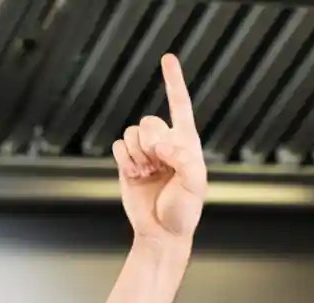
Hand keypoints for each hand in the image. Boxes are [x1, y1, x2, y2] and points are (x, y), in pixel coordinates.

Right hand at [112, 53, 207, 250]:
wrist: (161, 233)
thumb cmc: (184, 211)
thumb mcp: (195, 186)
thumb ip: (184, 160)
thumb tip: (163, 146)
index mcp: (186, 142)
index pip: (180, 105)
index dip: (174, 81)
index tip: (167, 58)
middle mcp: (165, 142)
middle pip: (149, 121)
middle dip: (151, 143)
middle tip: (159, 166)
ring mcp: (145, 152)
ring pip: (132, 133)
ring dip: (138, 155)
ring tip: (149, 175)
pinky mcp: (127, 162)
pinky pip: (118, 146)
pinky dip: (125, 161)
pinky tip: (136, 176)